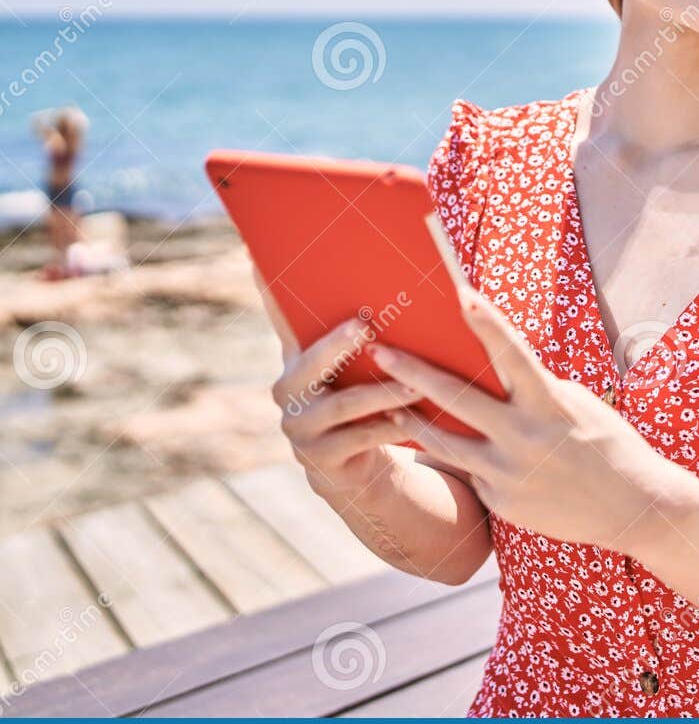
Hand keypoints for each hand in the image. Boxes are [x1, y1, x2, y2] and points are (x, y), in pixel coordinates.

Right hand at [253, 264, 426, 500]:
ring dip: (383, 392)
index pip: (281, 318)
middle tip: (365, 325)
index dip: (270, 292)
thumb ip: (358, 333)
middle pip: (311, 362)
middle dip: (338, 344)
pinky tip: (412, 419)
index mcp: (297, 358)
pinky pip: (360, 440)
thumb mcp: (356, 367)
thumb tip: (393, 283)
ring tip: (416, 384)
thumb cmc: (363, 402)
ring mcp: (300, 427)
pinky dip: (389, 427)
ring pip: (345, 405)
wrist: (356, 466)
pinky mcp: (321, 459)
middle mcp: (290, 389)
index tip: (258, 257)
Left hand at [370, 285, 673, 553]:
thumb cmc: (607, 444)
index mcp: (551, 404)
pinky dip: (451, 454)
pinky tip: (428, 442)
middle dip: (414, 372)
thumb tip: (493, 368)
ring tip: (385, 400)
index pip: (514, 354)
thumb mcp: (575, 406)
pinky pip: (468, 471)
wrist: (632, 506)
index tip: (460, 292)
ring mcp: (509, 473)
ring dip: (411, 418)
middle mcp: (526, 437)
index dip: (488, 321)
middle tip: (380, 350)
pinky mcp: (502, 501)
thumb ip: (533, 390)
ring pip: (444, 441)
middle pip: (458, 398)